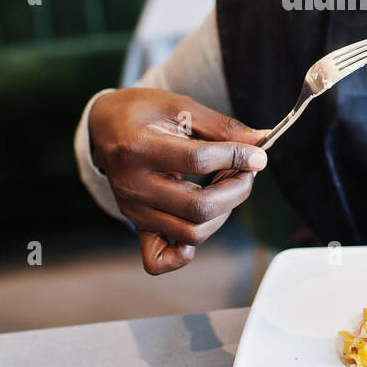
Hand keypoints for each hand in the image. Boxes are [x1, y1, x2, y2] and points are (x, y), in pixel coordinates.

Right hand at [89, 89, 268, 274]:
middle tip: (245, 171)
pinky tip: (201, 222)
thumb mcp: (181, 107)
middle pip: (199, 207)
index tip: (258, 154)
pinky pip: (160, 259)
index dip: (237, 157)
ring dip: (222, 214)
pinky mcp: (136, 225)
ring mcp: (133, 210)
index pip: (199, 161)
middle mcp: (133, 186)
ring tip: (226, 186)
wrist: (105, 126)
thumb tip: (261, 141)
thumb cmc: (143, 112)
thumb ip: (222, 126)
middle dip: (237, 190)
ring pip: (191, 233)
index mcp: (139, 148)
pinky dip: (186, 251)